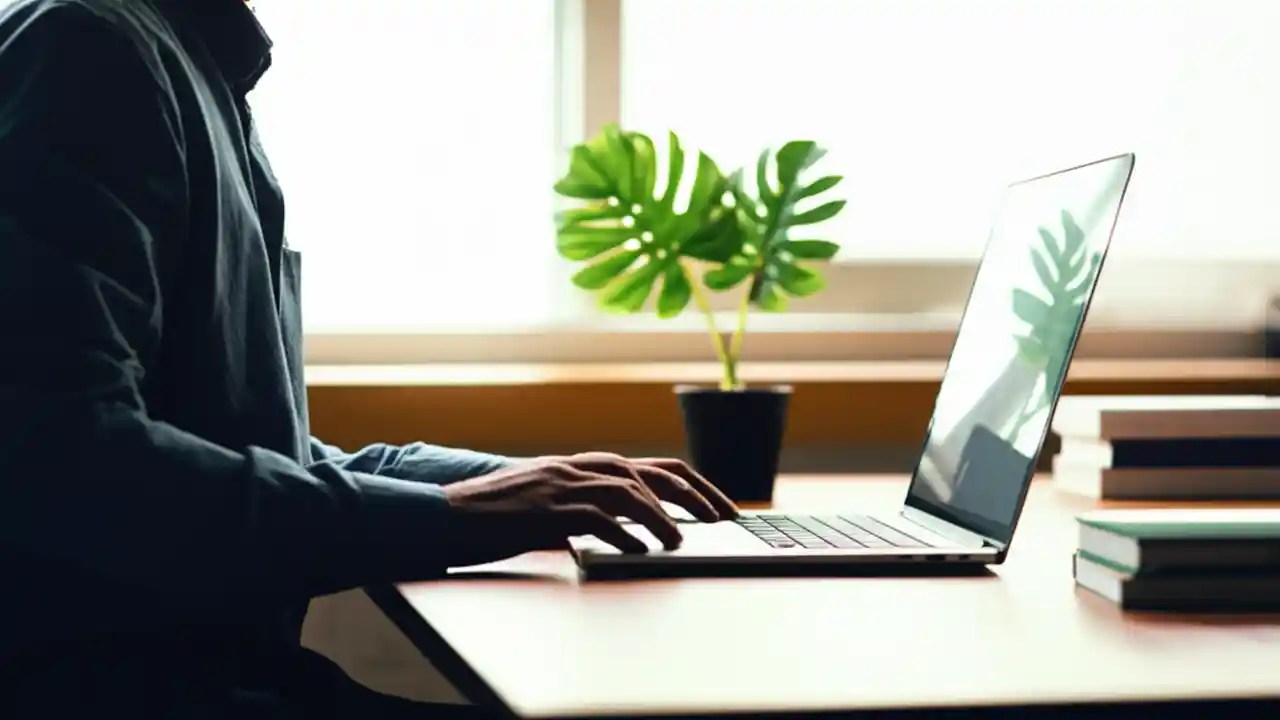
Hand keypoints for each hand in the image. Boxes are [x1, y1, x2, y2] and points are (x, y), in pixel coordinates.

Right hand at [441, 452, 737, 565]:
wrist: (440, 515)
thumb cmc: (490, 517)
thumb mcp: (543, 503)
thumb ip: (580, 507)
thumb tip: (626, 530)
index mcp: (577, 466)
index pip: (646, 466)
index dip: (688, 483)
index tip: (716, 505)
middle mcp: (573, 468)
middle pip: (648, 471)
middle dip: (692, 494)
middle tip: (722, 517)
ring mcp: (558, 486)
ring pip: (626, 490)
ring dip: (660, 515)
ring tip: (680, 540)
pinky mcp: (542, 510)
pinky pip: (594, 517)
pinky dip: (623, 533)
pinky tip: (640, 550)